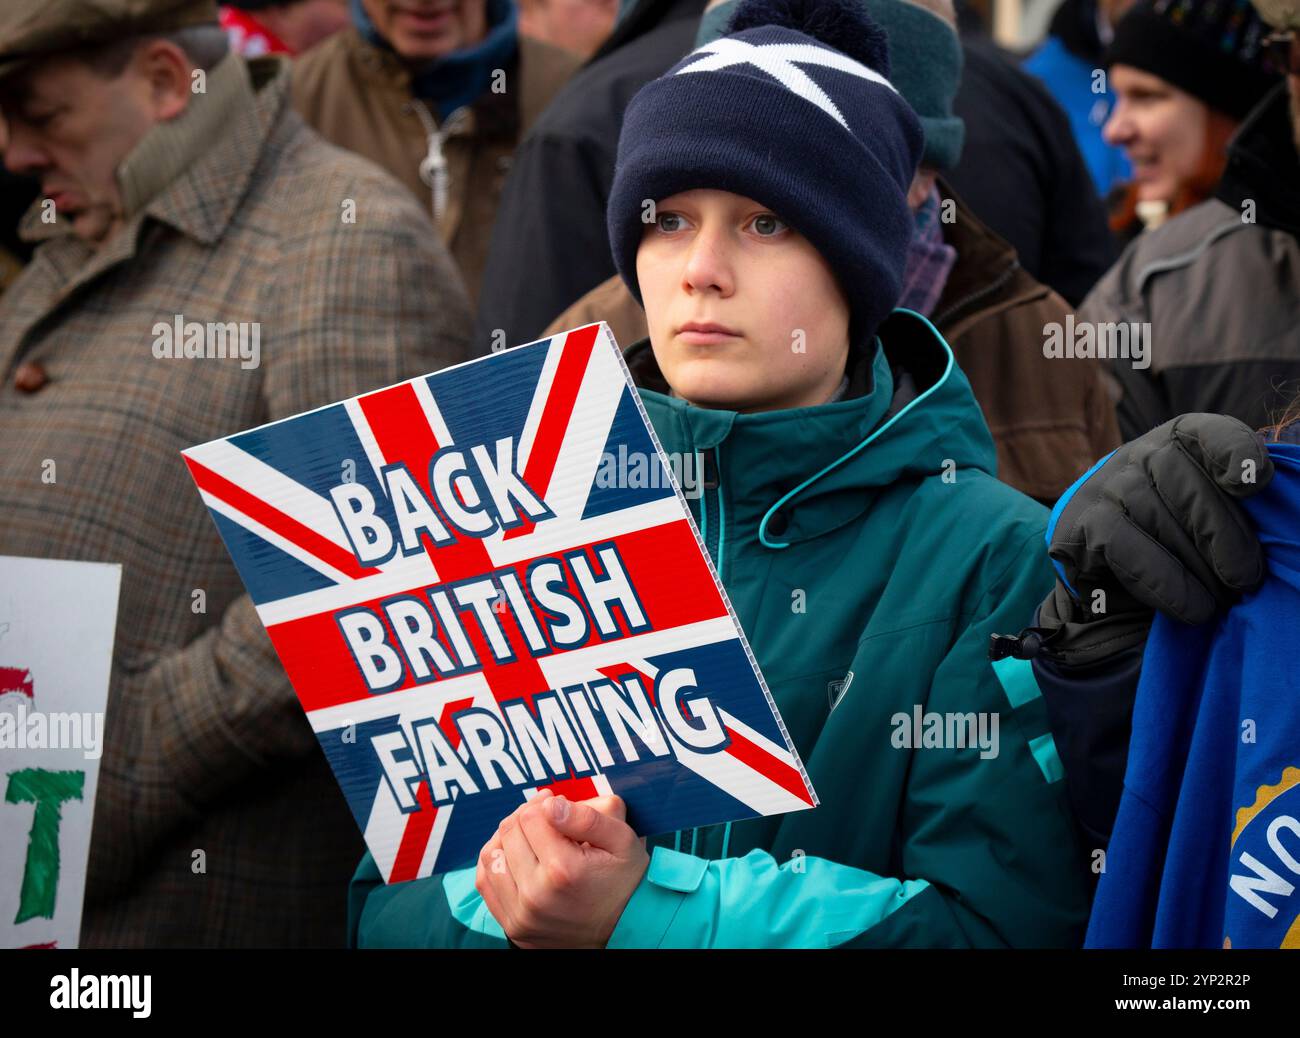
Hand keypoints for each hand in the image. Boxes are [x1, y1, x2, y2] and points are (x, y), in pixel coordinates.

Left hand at [475, 789, 648, 947]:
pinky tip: (516, 856)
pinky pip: (487, 884)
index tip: (557, 805)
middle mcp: (536, 895)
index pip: (530, 816)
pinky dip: (496, 863)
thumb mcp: (622, 841)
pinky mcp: (514, 927)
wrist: (626, 929)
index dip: (543, 803)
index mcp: (563, 869)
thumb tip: (551, 804)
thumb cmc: (624, 880)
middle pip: (509, 832)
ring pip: (492, 856)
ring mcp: (522, 915)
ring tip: (529, 834)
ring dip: (507, 837)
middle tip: (545, 816)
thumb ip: (588, 817)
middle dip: (526, 816)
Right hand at [1048, 413, 1272, 625]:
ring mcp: (1103, 488)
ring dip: (1196, 567)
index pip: (1208, 432)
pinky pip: (1123, 547)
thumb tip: (1272, 520)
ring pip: (1154, 515)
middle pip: (1182, 478)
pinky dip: (1163, 581)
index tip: (1251, 484)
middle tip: (1247, 579)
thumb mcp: (1214, 514)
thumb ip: (1238, 505)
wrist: (1113, 572)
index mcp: (1180, 442)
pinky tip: (1190, 607)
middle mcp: (1137, 455)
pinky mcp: (1080, 525)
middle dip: (1223, 533)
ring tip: (1221, 600)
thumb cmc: (1180, 540)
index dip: (1233, 451)